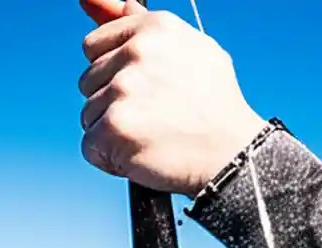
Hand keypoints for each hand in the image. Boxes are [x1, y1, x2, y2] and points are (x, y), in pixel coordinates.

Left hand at [79, 0, 268, 195]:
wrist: (234, 155)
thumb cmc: (215, 107)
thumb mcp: (192, 51)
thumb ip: (140, 25)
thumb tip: (101, 2)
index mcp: (155, 28)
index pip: (94, 44)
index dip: (112, 71)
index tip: (141, 89)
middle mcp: (138, 52)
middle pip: (88, 80)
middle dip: (111, 101)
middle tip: (153, 115)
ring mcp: (123, 89)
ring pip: (88, 114)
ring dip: (112, 130)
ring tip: (152, 135)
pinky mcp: (115, 126)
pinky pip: (91, 145)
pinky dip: (110, 158)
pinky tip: (141, 154)